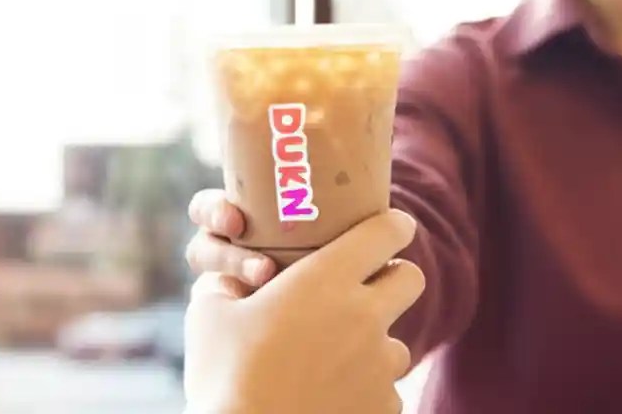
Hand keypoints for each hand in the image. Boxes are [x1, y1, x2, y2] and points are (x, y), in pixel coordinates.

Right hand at [183, 209, 424, 413]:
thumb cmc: (223, 379)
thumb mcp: (210, 315)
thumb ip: (228, 283)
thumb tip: (230, 278)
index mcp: (326, 280)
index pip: (388, 231)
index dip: (392, 226)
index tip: (388, 229)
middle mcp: (364, 316)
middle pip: (411, 277)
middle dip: (394, 277)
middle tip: (367, 289)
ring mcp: (380, 365)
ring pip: (397, 343)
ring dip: (374, 346)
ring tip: (334, 361)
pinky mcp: (384, 406)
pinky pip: (386, 391)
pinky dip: (365, 392)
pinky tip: (331, 399)